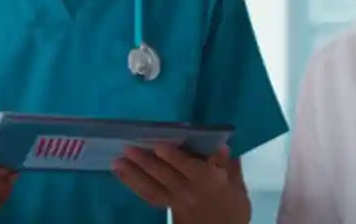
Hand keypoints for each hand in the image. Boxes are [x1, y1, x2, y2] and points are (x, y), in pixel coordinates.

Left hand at [112, 144, 249, 223]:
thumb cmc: (233, 209)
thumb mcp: (238, 187)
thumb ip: (227, 166)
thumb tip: (220, 146)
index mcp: (209, 183)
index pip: (189, 168)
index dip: (174, 157)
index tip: (158, 145)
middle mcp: (189, 192)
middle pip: (164, 176)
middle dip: (145, 162)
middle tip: (128, 148)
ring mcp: (176, 203)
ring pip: (152, 188)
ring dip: (133, 174)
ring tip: (117, 161)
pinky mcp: (167, 210)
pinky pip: (149, 196)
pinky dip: (134, 184)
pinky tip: (122, 173)